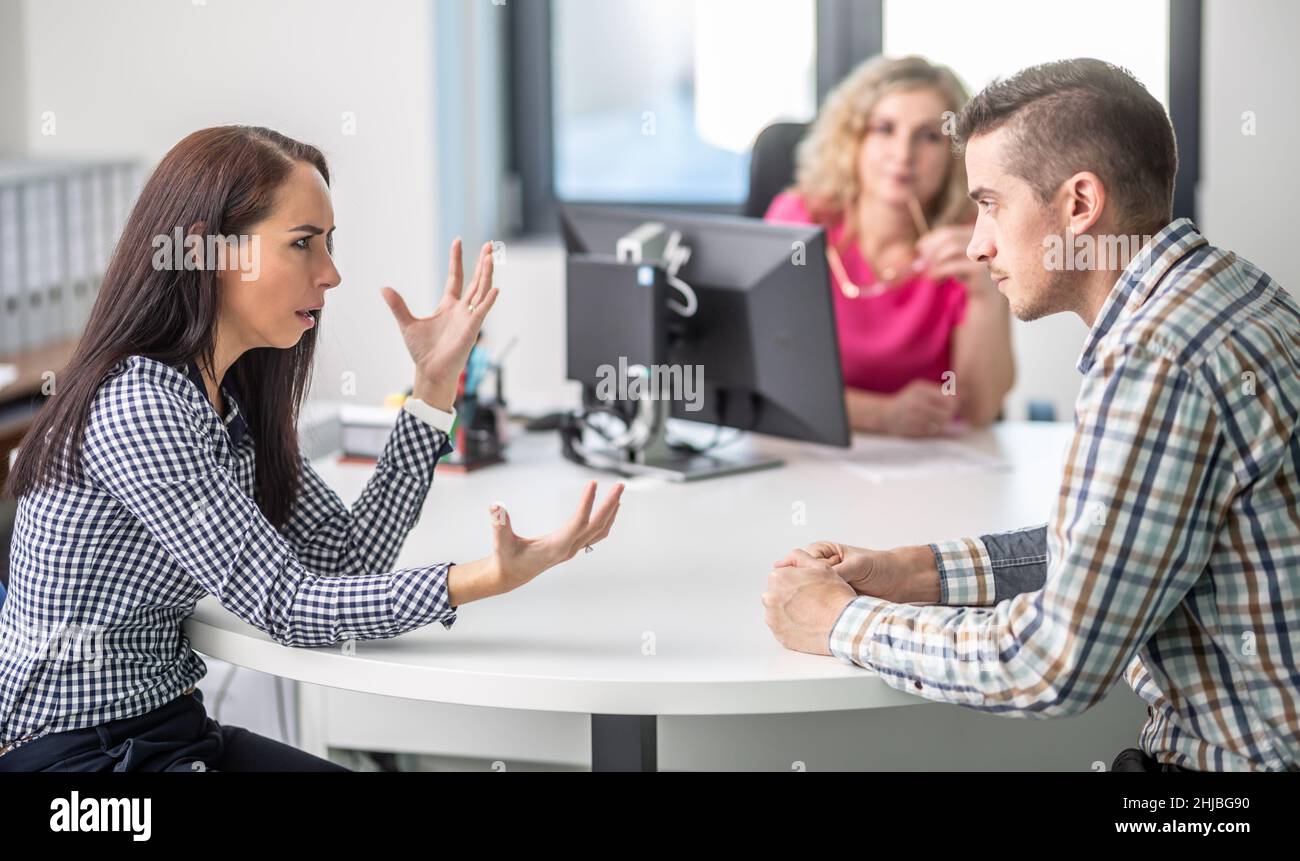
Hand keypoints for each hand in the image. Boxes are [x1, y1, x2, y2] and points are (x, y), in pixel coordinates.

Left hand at [381, 238, 498, 409]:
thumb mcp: (406, 323)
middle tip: (488, 245)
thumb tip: (383, 288)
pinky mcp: (472, 329)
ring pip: (481, 291)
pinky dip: (488, 300)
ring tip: (490, 257)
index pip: (455, 278)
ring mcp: (469, 318)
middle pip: (475, 281)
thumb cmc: (422, 352)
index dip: (457, 260)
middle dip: (481, 263)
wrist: (429, 371)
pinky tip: (494, 288)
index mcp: (448, 306)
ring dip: (487, 274)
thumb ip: (397, 305)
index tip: (457, 241)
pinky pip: (482, 311)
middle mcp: (462, 310)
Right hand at [487, 480, 623, 594]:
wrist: (510, 575)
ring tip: (619, 493)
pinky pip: (595, 534)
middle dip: (609, 505)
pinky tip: (609, 509)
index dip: (587, 504)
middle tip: (620, 484)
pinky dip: (605, 520)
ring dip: (611, 512)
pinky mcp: (571, 547)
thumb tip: (495, 506)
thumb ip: (499, 524)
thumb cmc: (505, 558)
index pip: (578, 523)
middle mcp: (568, 548)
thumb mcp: (500, 541)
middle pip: (597, 526)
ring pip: (600, 531)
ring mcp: (572, 549)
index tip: (593, 483)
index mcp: (555, 547)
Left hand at [761, 558, 855, 655]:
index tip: (808, 589)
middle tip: (812, 602)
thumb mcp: (821, 567)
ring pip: (779, 612)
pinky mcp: (780, 636)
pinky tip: (808, 625)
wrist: (844, 624)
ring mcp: (773, 619)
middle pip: (778, 595)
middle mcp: (770, 598)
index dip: (796, 582)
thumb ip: (800, 558)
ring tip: (811, 614)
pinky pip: (784, 629)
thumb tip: (788, 559)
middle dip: (790, 597)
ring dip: (790, 612)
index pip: (781, 578)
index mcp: (777, 578)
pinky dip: (793, 628)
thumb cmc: (835, 595)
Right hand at [774, 544, 939, 603]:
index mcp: (823, 551)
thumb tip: (817, 580)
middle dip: (799, 589)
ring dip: (809, 601)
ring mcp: (826, 584)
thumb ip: (837, 572)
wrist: (901, 582)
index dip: (794, 572)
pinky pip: (819, 604)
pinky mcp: (833, 599)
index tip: (793, 581)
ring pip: (808, 594)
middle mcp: (821, 567)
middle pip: (799, 579)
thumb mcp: (857, 565)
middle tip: (803, 598)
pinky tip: (819, 615)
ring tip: (813, 608)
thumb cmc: (881, 567)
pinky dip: (818, 610)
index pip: (798, 560)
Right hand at [882, 379, 958, 436]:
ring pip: (941, 422)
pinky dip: (935, 429)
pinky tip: (931, 426)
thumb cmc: (908, 401)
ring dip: (944, 423)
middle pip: (947, 411)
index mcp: (921, 389)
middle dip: (951, 414)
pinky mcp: (912, 428)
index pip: (948, 398)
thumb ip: (941, 391)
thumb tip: (965, 394)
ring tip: (940, 421)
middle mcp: (917, 402)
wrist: (886, 414)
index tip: (954, 406)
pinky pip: (932, 430)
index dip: (955, 403)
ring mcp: (914, 416)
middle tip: (949, 415)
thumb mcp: (921, 390)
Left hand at [914, 224, 997, 299]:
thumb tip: (916, 263)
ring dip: (935, 261)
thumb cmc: (967, 276)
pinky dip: (939, 272)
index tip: (919, 250)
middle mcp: (981, 241)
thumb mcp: (952, 261)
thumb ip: (936, 256)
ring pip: (952, 248)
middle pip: (950, 237)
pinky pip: (953, 266)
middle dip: (931, 250)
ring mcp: (982, 255)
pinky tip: (937, 280)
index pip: (948, 232)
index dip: (930, 240)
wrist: (987, 296)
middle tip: (921, 264)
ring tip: (931, 274)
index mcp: (974, 236)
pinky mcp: (979, 271)